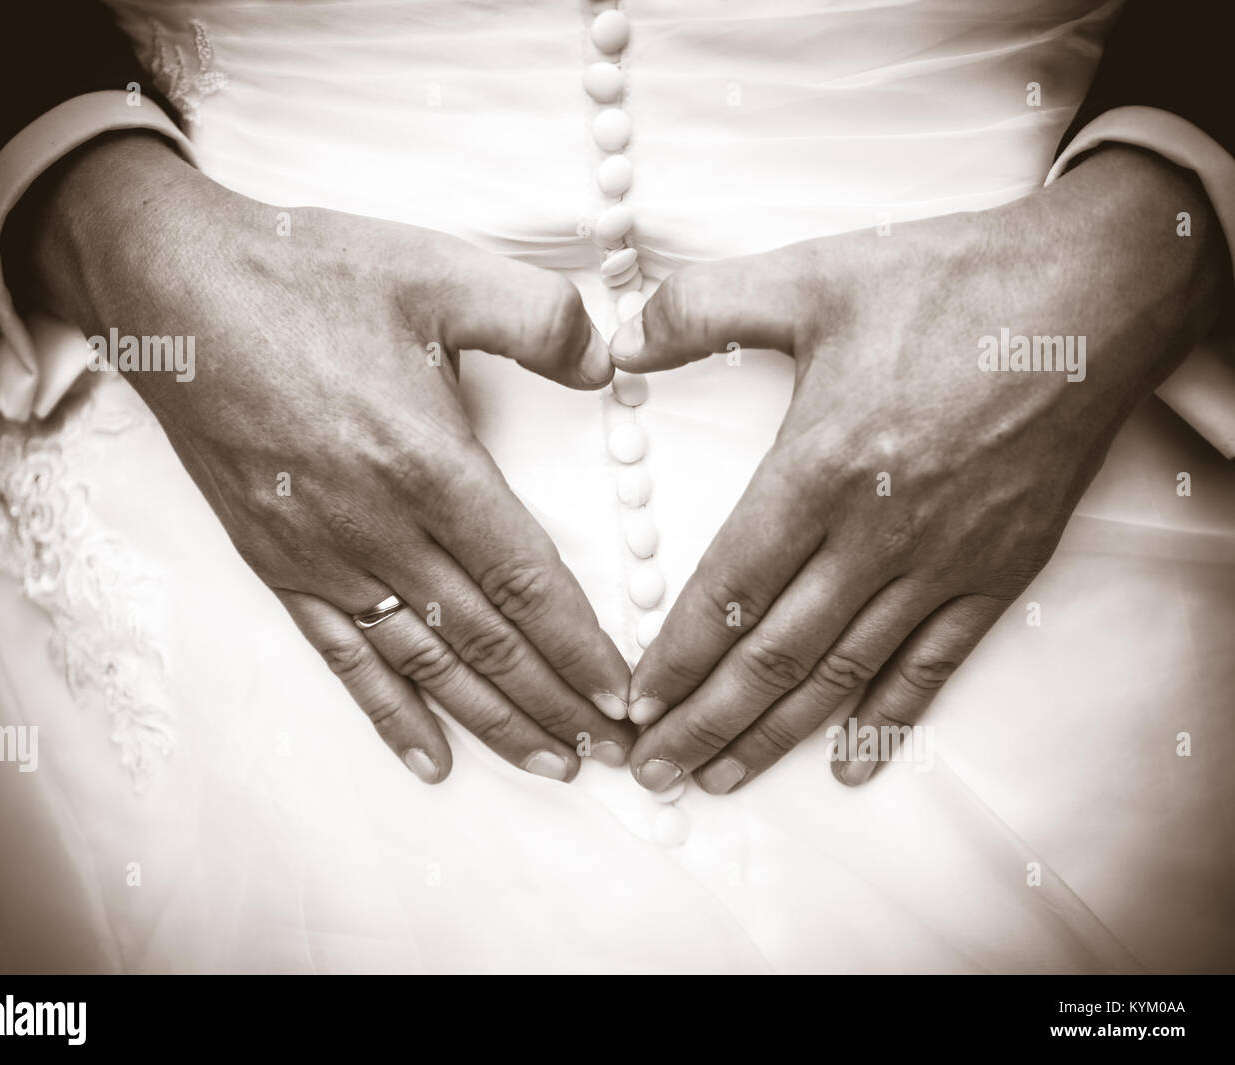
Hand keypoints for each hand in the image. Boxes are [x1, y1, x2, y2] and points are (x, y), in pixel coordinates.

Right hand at [13, 133, 634, 782]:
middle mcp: (377, 528)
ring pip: (426, 662)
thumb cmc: (307, 277)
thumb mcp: (439, 269)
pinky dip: (392, 713)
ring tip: (550, 762)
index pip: (524, 581)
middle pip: (485, 638)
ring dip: (493, 719)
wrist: (172, 293)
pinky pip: (344, 656)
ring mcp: (323, 556)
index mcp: (427, 463)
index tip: (623, 694)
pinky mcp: (278, 563)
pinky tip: (430, 757)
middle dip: (555, 700)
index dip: (579, 645)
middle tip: (610, 748)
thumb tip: (610, 365)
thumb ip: (540, 318)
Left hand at [610, 146, 1229, 792]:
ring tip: (722, 777)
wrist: (1095, 298)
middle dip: (706, 719)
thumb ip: (701, 305)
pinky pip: (934, 662)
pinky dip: (889, 717)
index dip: (677, 654)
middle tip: (654, 770)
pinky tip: (852, 761)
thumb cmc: (954, 283)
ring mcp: (942, 562)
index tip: (635, 701)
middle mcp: (877, 532)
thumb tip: (618, 335)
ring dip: (777, 733)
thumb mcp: (811, 276)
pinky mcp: (997, 572)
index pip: (729, 587)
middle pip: (773, 652)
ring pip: (842, 672)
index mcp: (821, 466)